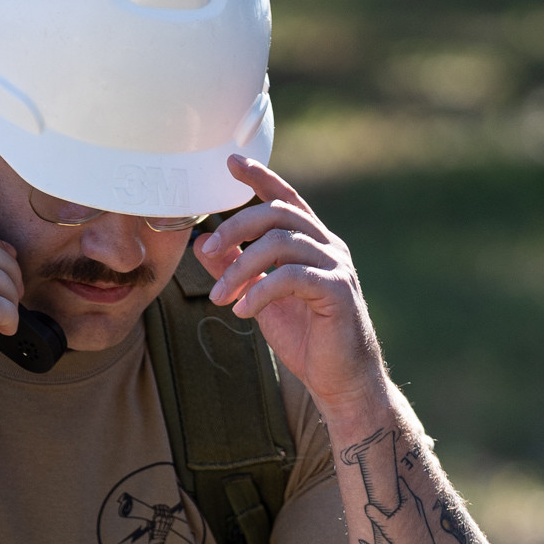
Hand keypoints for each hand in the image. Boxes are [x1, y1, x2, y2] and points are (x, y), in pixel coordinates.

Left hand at [195, 156, 385, 418]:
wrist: (341, 382)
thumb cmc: (307, 339)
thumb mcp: (261, 298)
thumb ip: (237, 269)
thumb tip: (201, 244)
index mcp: (313, 243)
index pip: (286, 199)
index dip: (260, 177)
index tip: (231, 162)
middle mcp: (328, 247)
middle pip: (277, 214)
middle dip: (236, 227)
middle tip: (206, 250)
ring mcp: (336, 266)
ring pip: (281, 243)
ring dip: (241, 267)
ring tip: (220, 296)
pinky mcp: (338, 291)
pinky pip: (292, 277)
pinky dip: (261, 290)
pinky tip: (243, 310)